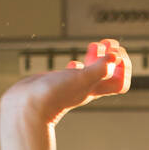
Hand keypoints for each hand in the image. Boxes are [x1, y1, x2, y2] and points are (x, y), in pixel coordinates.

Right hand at [0, 38, 131, 125]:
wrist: (24, 106)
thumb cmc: (51, 95)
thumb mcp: (80, 79)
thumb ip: (99, 69)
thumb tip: (115, 58)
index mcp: (94, 89)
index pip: (120, 83)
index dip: (123, 67)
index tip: (115, 53)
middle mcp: (85, 89)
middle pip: (109, 75)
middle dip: (112, 57)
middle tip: (107, 43)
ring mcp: (71, 87)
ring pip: (91, 73)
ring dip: (97, 58)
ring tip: (95, 45)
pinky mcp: (58, 83)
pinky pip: (72, 75)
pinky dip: (77, 65)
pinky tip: (73, 62)